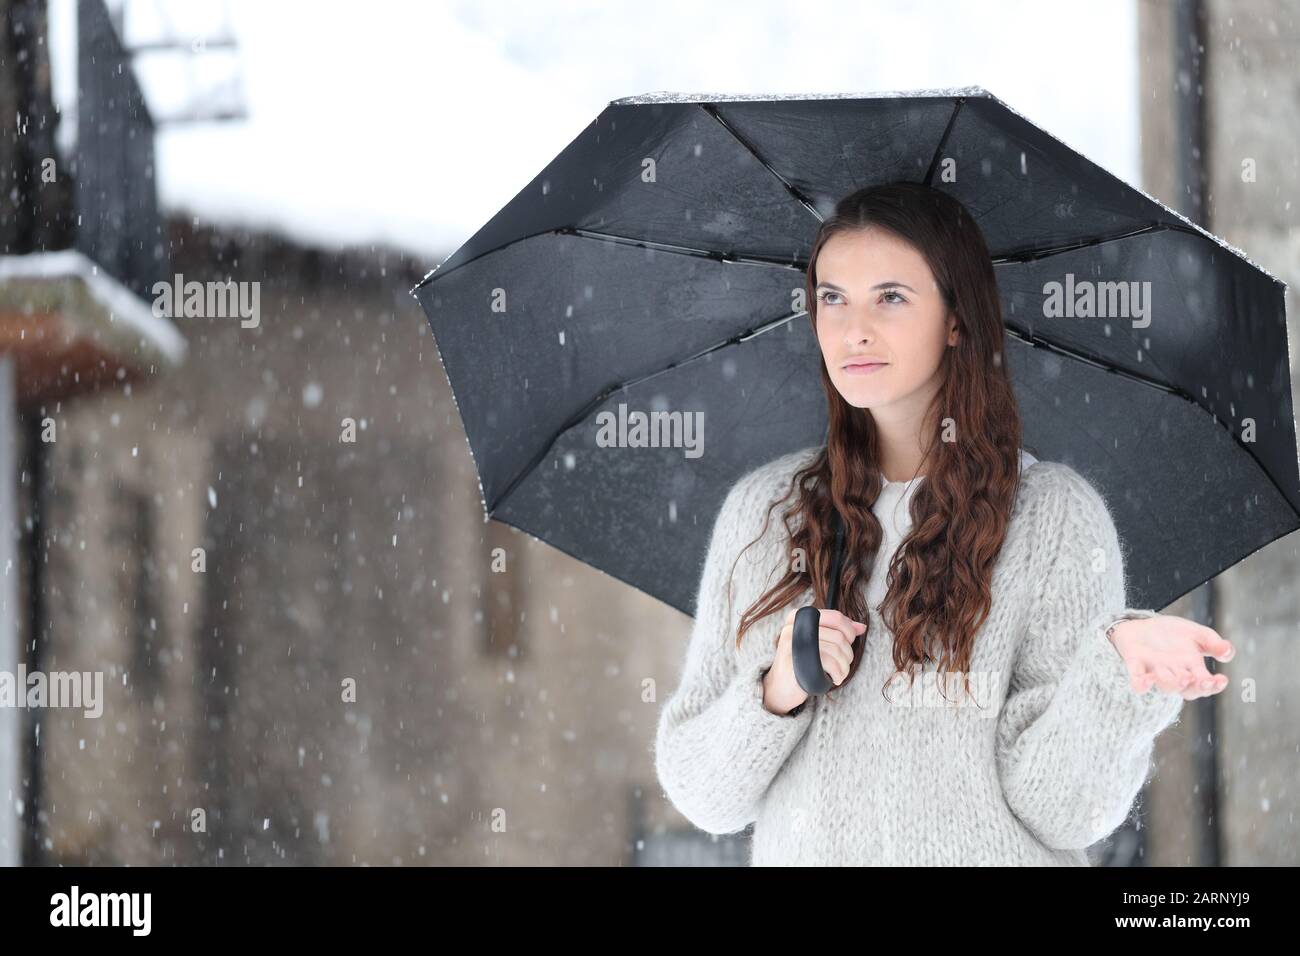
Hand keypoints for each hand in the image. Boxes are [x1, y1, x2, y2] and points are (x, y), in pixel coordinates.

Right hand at [761, 607, 864, 714]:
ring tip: (840, 673)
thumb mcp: (819, 642)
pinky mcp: (794, 660)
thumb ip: (838, 632)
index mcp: (799, 616)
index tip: (849, 643)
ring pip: (835, 650)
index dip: (849, 631)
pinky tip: (834, 679)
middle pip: (838, 636)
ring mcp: (792, 642)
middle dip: (848, 654)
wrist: (781, 687)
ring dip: (844, 666)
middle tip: (844, 664)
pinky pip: (828, 662)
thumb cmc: (803, 663)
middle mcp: (793, 626)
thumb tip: (861, 627)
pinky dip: (837, 673)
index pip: (835, 617)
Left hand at [1107, 614, 1233, 700]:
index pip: (1206, 683)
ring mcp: (1155, 673)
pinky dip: (1141, 684)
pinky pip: (1138, 683)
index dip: (1214, 685)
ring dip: (1171, 682)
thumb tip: (1228, 651)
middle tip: (1201, 680)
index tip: (1222, 679)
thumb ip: (1212, 642)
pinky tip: (1146, 679)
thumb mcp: (1196, 633)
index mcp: (1192, 668)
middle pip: (1188, 691)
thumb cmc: (1172, 634)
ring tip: (1178, 673)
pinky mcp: (1136, 667)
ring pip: (1165, 688)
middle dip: (1196, 687)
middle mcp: (1175, 675)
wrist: (1142, 625)